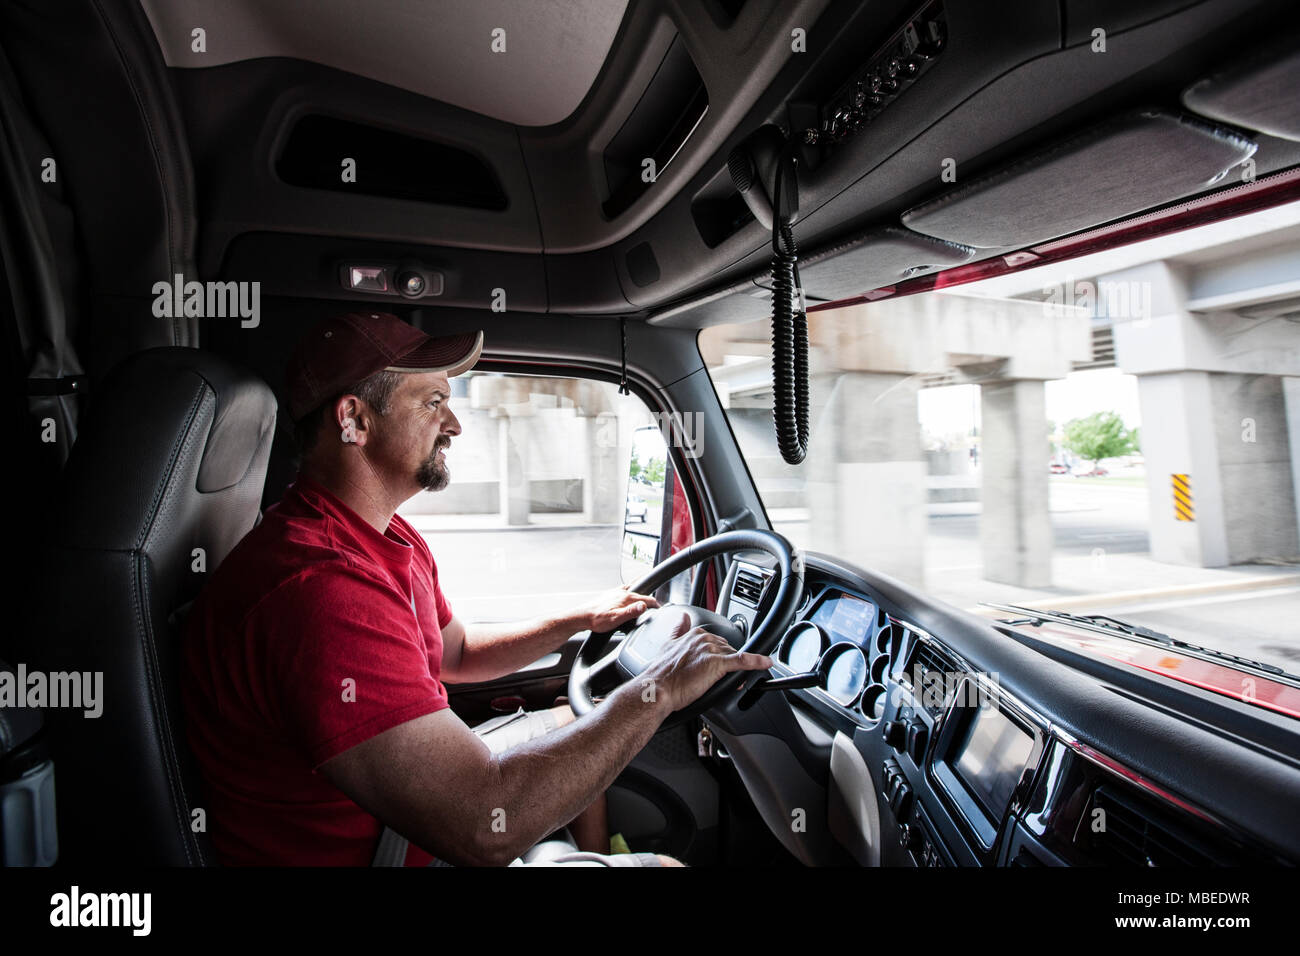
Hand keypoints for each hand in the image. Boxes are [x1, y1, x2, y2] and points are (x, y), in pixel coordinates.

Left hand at [576, 586, 660, 633]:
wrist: (583, 617)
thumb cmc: (597, 620)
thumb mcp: (616, 619)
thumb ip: (631, 612)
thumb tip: (644, 606)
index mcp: (626, 597)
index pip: (647, 599)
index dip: (656, 604)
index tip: (661, 608)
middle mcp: (622, 592)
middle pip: (642, 592)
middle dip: (651, 595)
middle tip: (658, 597)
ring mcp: (616, 592)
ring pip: (633, 587)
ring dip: (641, 587)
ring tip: (648, 583)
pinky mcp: (611, 595)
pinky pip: (625, 589)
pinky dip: (631, 588)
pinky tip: (629, 592)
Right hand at [640, 612, 771, 712]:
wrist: (657, 689)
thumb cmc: (661, 673)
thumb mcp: (668, 644)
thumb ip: (678, 630)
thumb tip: (683, 617)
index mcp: (695, 634)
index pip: (717, 642)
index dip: (719, 656)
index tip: (717, 666)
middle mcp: (704, 639)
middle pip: (728, 650)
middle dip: (728, 664)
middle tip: (721, 678)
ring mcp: (712, 650)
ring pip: (735, 657)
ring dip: (738, 670)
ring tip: (732, 683)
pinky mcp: (718, 664)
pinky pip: (743, 661)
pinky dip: (757, 661)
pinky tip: (766, 662)